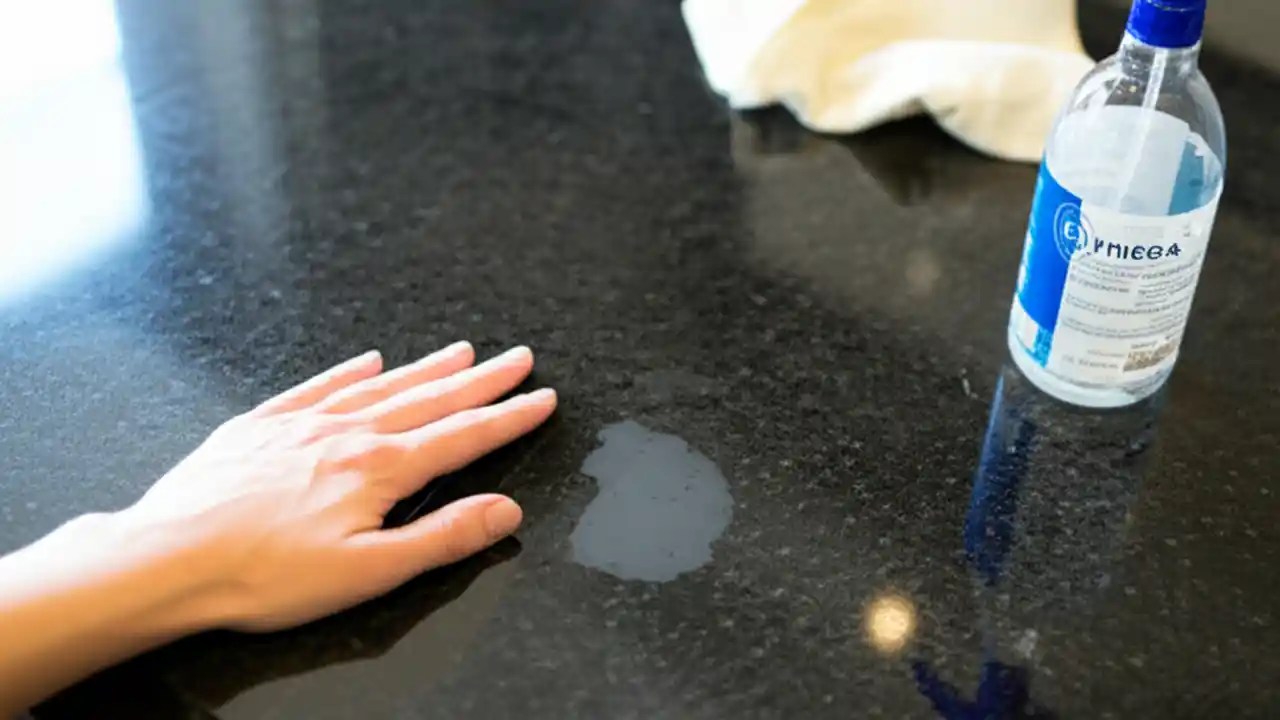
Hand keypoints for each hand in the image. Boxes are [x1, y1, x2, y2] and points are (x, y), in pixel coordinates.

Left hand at [119, 341, 555, 631]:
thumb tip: (505, 511)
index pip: (461, 437)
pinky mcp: (259, 427)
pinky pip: (316, 387)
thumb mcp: (368, 572)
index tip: (542, 398)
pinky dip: (347, 371)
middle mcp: (347, 434)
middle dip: (481, 381)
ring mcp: (301, 424)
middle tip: (518, 358)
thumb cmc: (265, 576)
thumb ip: (442, 537)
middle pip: (429, 400)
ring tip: (461, 351)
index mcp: (379, 470)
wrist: (167, 559)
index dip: (508, 418)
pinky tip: (367, 361)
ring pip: (380, 387)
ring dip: (425, 369)